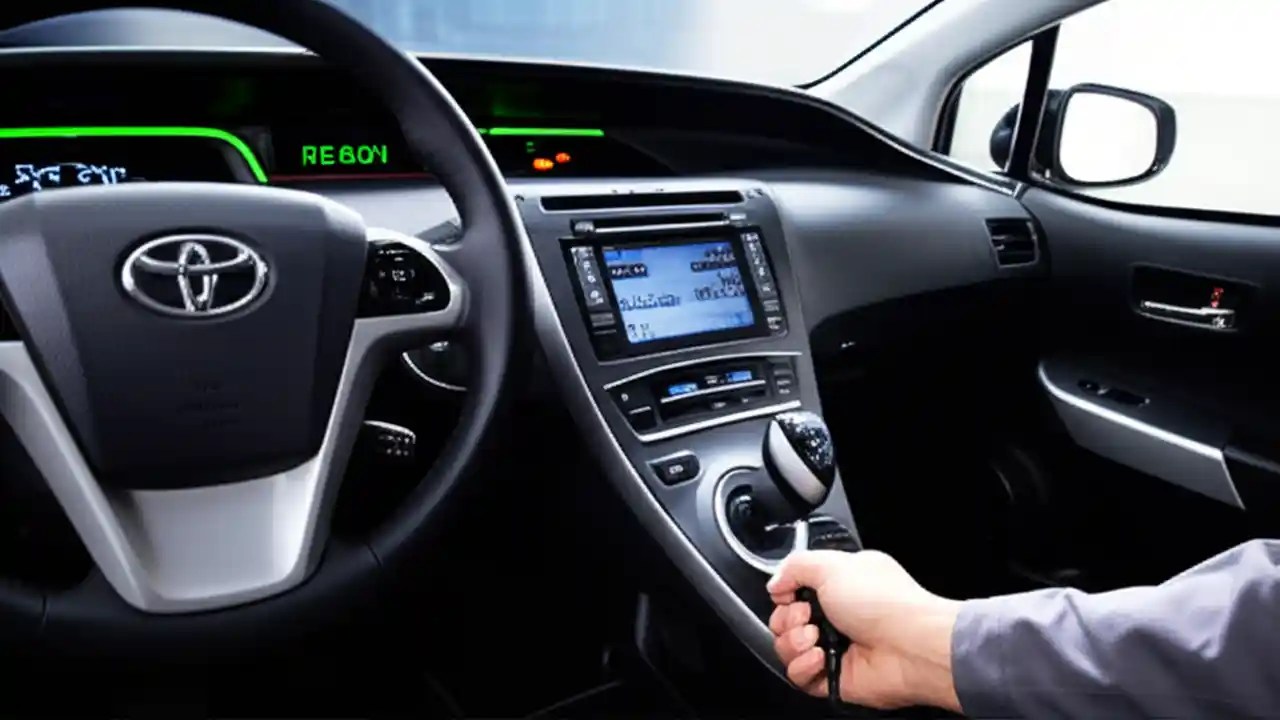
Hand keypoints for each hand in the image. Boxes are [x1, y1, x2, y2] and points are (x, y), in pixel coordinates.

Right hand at [767, 550, 962, 711]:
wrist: (912, 646)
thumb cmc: (885, 603)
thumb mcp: (833, 564)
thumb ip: (795, 566)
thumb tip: (775, 583)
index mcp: (840, 585)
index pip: (794, 590)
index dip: (784, 593)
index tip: (789, 594)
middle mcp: (837, 616)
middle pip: (784, 620)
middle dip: (787, 618)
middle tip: (807, 616)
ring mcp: (835, 647)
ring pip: (787, 648)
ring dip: (793, 642)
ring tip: (815, 637)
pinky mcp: (833, 677)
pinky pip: (798, 676)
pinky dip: (802, 666)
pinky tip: (820, 657)